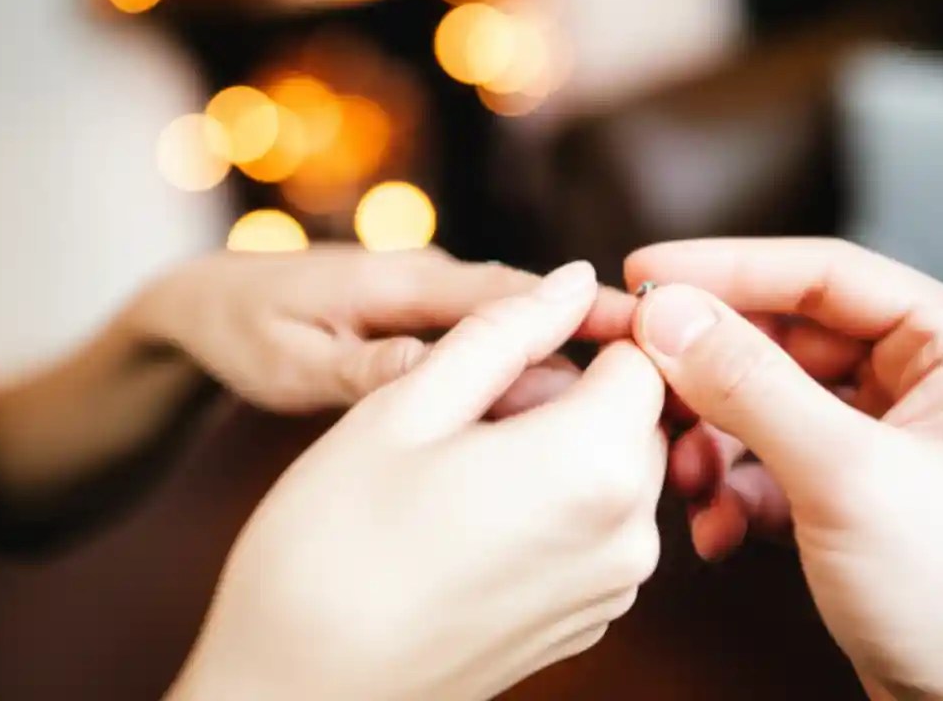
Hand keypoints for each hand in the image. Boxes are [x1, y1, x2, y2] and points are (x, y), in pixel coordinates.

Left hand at [131, 246, 634, 412]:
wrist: (211, 305)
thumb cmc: (247, 331)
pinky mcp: (430, 330)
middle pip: (531, 318)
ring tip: (626, 428)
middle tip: (661, 401)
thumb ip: (370, 368)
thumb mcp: (296, 361)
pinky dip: (525, 387)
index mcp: (407, 283)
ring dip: (563, 377)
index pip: (511, 294)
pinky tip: (549, 434)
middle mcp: (434, 286)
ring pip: (516, 343)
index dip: (580, 313)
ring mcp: (434, 308)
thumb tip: (443, 376)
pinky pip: (492, 359)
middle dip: (593, 352)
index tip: (646, 335)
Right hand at [170, 262, 665, 700]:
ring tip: (462, 470)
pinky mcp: (587, 623)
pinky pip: (598, 530)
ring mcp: (612, 590)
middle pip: (638, 418)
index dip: (584, 337)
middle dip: (574, 394)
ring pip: (618, 472)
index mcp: (595, 466)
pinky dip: (557, 505)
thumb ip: (505, 331)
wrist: (297, 695)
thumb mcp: (405, 406)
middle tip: (471, 412)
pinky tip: (473, 521)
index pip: (644, 359)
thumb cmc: (331, 546)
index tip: (516, 352)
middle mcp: (629, 535)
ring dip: (562, 449)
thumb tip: (574, 282)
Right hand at [625, 239, 942, 699]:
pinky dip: (740, 496)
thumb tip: (670, 316)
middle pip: (791, 340)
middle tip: (640, 385)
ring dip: (719, 444)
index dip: (728, 268)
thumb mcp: (849, 478)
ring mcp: (894, 447)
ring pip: (776, 409)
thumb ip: (752, 386)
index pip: (825, 273)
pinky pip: (780, 470)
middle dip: (713, 373)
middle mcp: (928, 385)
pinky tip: (719, 535)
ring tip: (686, 484)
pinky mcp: (864, 503)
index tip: (644, 275)